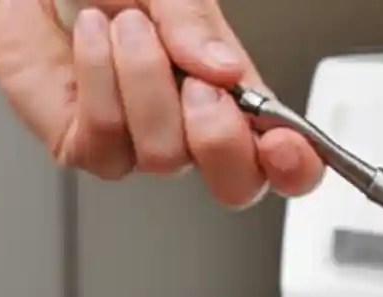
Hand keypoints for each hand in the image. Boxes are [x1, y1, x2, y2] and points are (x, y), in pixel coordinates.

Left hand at [0, 0, 324, 206]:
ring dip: (146, 79)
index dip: (296, 165)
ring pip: (165, 156)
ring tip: (128, 25)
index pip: (284, 159)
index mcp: (232, 96)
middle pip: (236, 186)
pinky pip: (107, 136)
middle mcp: (192, 129)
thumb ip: (199, 24)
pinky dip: (99, 76)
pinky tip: (92, 37)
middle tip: (201, 86)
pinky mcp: (86, 147)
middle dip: (222, 141)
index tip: (284, 144)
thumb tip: (228, 72)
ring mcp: (140, 144)